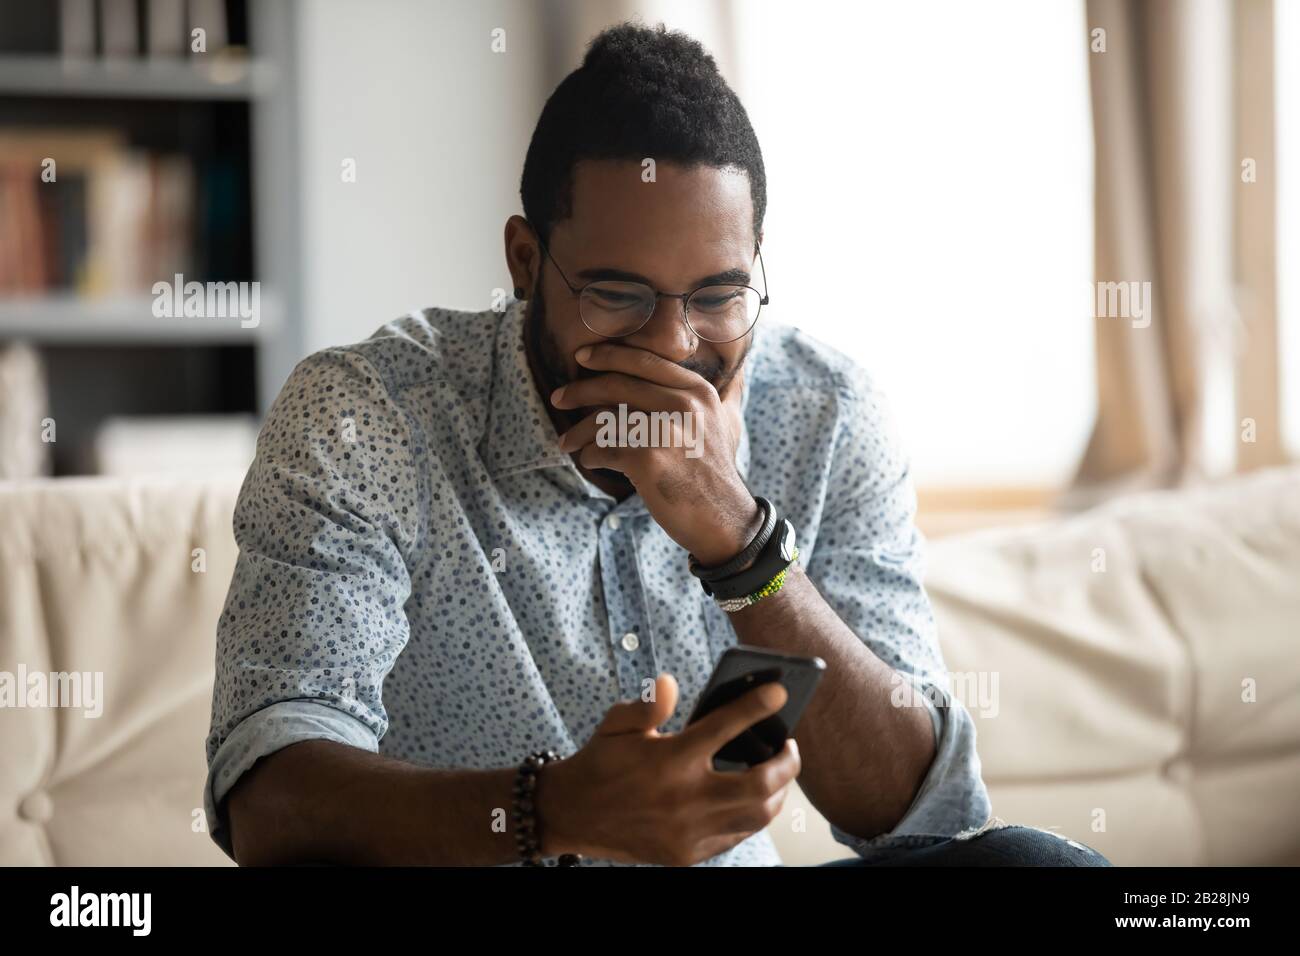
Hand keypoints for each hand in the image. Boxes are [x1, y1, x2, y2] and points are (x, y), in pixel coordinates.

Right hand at [537, 673, 800, 865]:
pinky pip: (736, 835)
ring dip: (777, 792)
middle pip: (760, 783)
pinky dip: (753, 816)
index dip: (758, 706)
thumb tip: (674, 684)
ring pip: (757, 815)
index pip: (726, 727)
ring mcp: (688, 831)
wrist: (571, 814)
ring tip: (779, 773)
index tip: (780, 692)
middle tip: (789, 745)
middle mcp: (684, 798)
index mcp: (669, 759)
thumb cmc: (600, 761)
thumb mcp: (617, 723)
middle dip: (787, 762)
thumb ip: (649, 704)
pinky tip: (754, 799)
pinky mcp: (687, 853)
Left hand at [550, 343, 760, 563]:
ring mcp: (666, 431)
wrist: (723, 520)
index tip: (582, 356)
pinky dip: (588, 455)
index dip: (608, 356)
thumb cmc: (712, 474)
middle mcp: (684, 405)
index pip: (645, 361)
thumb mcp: (719, 424)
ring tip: (566, 442)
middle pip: (618, 384)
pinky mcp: (648, 460)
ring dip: (578, 431)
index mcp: (698, 390)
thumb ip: (701, 397)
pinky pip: (602, 449)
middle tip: (558, 397)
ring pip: (605, 418)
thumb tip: (685, 375)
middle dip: (580, 390)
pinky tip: (588, 460)